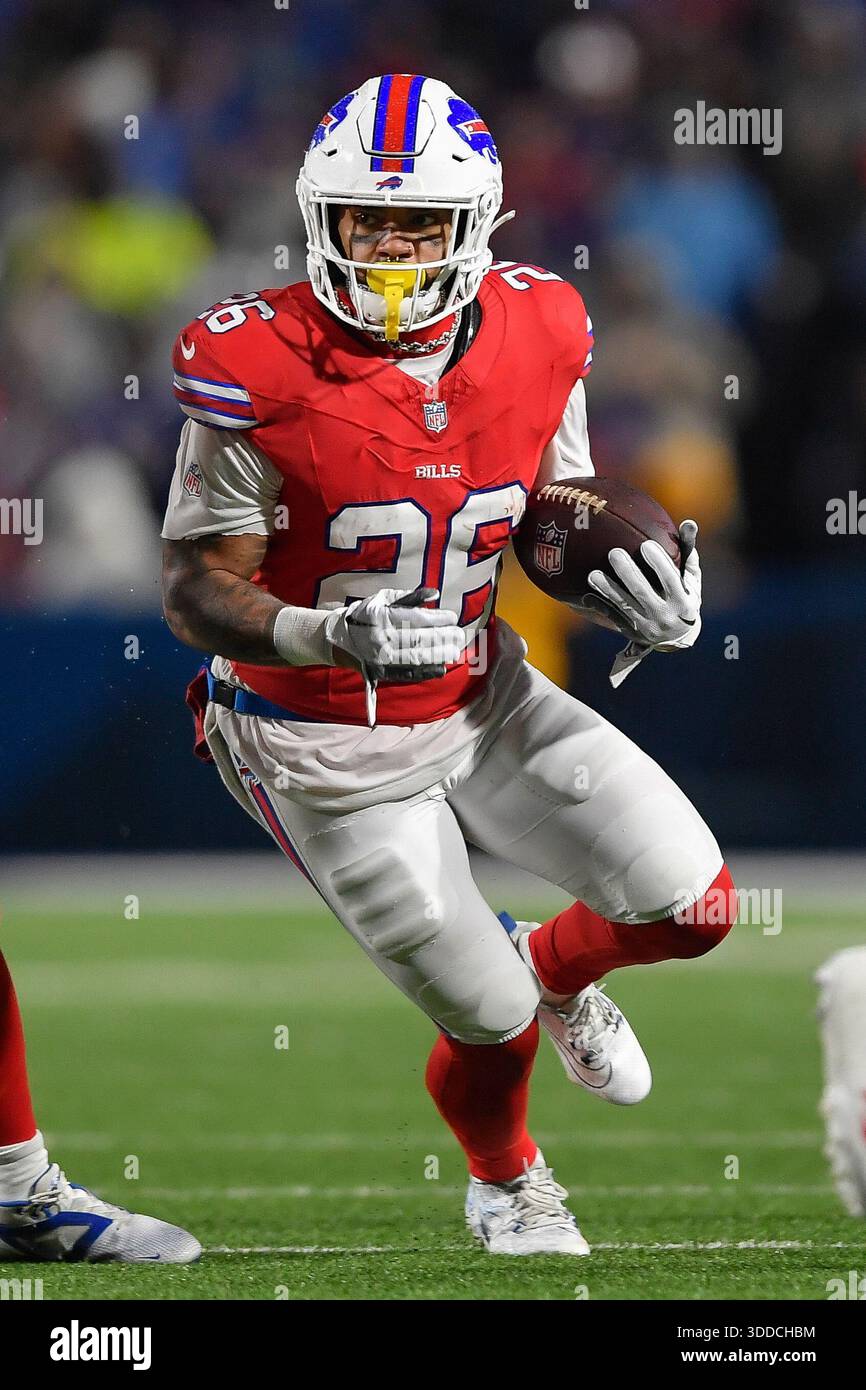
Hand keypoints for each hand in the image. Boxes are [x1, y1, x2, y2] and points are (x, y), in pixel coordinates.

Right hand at [324, 586, 463, 683]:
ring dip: (438, 655)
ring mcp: (381, 657)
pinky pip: (406, 674)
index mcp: (381, 617)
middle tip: (459, 635)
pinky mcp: (381, 672)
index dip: (437, 618)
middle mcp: (381, 638)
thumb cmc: (364, 615)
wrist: (337, 638)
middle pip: (419, 639)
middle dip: (443, 637)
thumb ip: (410, 597)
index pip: (415, 618)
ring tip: (455, 651)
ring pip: (415, 657)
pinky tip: (441, 669)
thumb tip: (435, 594)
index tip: (452, 617)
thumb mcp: (382, 599)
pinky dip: (425, 672)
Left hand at [586, 520, 701, 650]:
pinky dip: (600, 606)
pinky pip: (613, 617)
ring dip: (607, 589)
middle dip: (627, 572)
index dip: (658, 562)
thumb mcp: (692, 581)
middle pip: (642, 591)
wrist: (675, 640)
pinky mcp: (631, 632)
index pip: (670, 579)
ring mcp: (646, 625)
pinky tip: (587, 594)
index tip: (645, 544)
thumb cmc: (684, 601)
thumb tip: (688, 523)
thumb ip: (688, 553)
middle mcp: (664, 615)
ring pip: (624, 605)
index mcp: (682, 601)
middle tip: (614, 552)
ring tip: (593, 574)